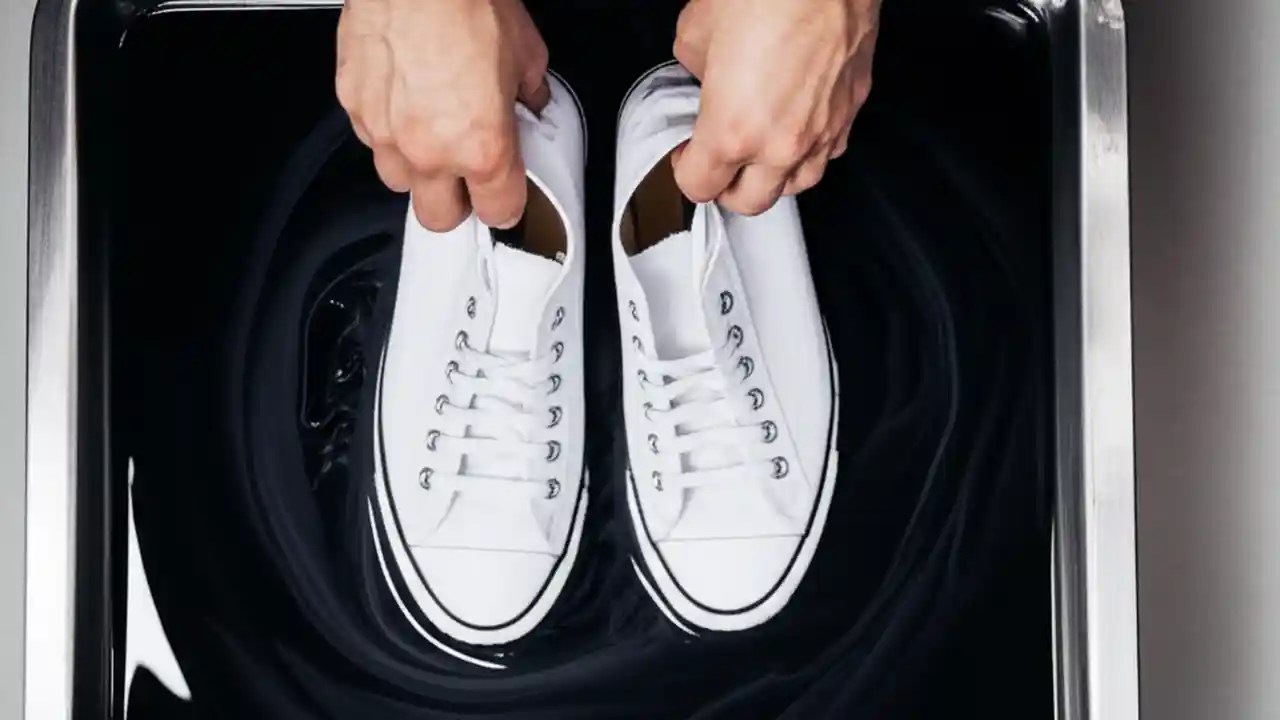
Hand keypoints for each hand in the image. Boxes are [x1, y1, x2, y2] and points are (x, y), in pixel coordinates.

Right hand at [336, 0, 549, 230]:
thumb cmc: (466, 2)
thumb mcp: (527, 54)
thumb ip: (530, 94)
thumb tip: (529, 101)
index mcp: (482, 148)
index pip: (499, 212)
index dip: (506, 203)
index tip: (506, 193)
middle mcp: (430, 150)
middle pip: (440, 217)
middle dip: (457, 202)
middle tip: (467, 176)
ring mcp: (386, 132)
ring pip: (400, 181)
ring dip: (418, 168)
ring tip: (433, 133)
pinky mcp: (354, 106)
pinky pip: (372, 138)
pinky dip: (389, 129)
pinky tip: (405, 100)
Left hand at [672, 0, 880, 214]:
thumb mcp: (696, 31)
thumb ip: (694, 70)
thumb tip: (703, 75)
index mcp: (732, 132)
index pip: (699, 188)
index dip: (685, 172)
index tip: (685, 156)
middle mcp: (780, 144)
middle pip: (749, 202)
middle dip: (727, 188)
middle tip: (718, 164)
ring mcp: (822, 132)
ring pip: (795, 185)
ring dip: (771, 177)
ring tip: (758, 154)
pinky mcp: (851, 110)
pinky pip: (828, 153)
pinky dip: (809, 151)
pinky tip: (797, 128)